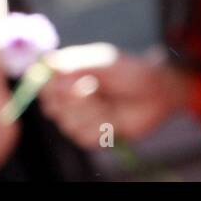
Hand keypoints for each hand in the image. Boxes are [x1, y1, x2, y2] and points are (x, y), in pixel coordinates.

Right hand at [38, 43, 188, 149]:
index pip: (42, 86)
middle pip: (51, 109)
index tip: (71, 82)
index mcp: (66, 76)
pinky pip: (85, 138)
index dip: (51, 89)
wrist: (159, 92)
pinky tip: (114, 120)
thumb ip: (72, 63)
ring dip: (93, 115)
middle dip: (76, 102)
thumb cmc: (131, 71)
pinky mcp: (95, 134)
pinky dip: (102, 129)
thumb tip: (45, 62)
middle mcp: (69, 97)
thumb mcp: (102, 62)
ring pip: (69, 125)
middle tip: (94, 89)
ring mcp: (81, 117)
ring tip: (109, 104)